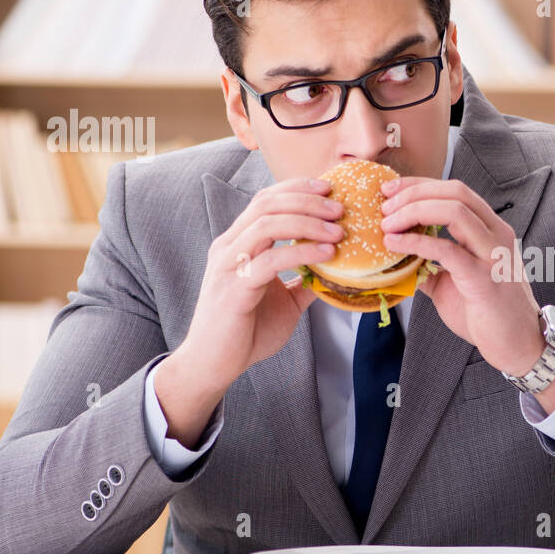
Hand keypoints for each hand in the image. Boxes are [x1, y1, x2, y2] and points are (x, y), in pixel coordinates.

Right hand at [175, 175, 344, 393]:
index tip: (328, 189)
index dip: (296, 189)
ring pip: (266, 224)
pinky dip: (301, 252)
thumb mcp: (286, 301)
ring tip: (338, 230)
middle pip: (267, 204)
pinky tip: (325, 254)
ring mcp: (228, 265)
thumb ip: (305, 281)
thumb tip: (336, 270)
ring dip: (307, 222)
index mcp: (238, 243)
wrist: (215, 364)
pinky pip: (269, 260)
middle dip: (307, 200)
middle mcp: (229, 247)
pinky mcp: (233, 288)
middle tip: (339, 208)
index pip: (265, 200)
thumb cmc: (246, 331)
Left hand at [378, 176, 545, 375]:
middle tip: (385, 205)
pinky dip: (416, 242)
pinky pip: (448, 249)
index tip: (390, 190)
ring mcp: (493, 254)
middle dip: (415, 192)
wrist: (516, 345)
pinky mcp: (484, 278)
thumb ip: (428, 264)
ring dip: (414, 211)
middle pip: (455, 192)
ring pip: (455, 211)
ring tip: (388, 224)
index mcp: (491, 229)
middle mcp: (496, 234)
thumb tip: (396, 255)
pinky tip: (395, 244)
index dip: (420, 185)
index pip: (456, 190)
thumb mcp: (452, 281)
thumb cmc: (486, 313)